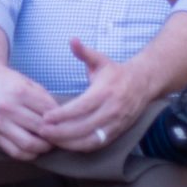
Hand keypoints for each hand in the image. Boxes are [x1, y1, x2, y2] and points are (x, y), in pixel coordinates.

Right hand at [0, 61, 59, 161]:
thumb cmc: (8, 81)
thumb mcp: (28, 83)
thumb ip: (44, 100)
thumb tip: (62, 120)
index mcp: (20, 92)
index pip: (49, 112)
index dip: (61, 119)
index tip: (65, 122)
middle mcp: (7, 108)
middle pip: (41, 129)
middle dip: (55, 135)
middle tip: (60, 136)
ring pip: (29, 144)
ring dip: (43, 147)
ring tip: (48, 144)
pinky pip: (15, 152)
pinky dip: (29, 154)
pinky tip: (35, 149)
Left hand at [34, 40, 159, 153]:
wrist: (144, 83)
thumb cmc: (116, 72)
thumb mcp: (100, 60)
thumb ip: (84, 52)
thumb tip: (72, 40)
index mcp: (105, 92)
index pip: (80, 108)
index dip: (62, 115)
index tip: (45, 118)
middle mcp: (111, 110)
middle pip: (83, 127)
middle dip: (60, 132)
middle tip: (42, 131)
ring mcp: (116, 123)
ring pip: (90, 139)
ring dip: (69, 143)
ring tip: (50, 140)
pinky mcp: (117, 132)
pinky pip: (97, 144)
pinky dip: (81, 147)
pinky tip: (66, 144)